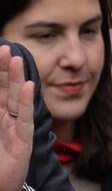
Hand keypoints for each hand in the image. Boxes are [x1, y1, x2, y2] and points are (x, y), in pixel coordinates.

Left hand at [0, 45, 35, 190]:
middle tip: (3, 49)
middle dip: (2, 70)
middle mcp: (3, 120)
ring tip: (16, 60)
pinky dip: (27, 102)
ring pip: (15, 99)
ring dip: (16, 79)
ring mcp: (14, 129)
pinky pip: (25, 118)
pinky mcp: (23, 141)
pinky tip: (29, 87)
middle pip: (3, 89)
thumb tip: (0, 100)